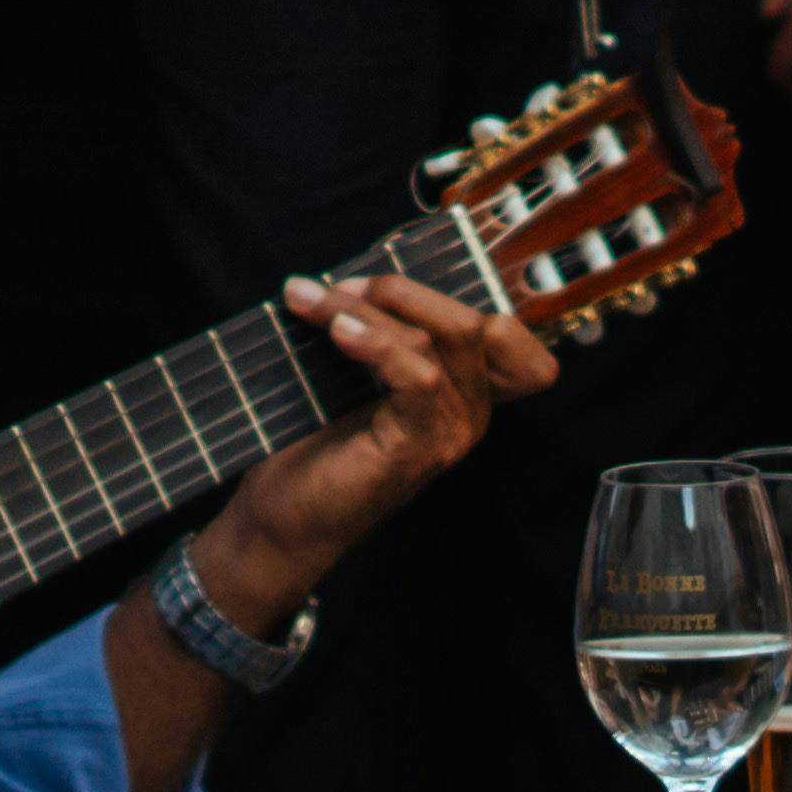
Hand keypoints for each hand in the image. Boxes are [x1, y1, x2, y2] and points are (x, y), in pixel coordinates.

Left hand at [208, 271, 557, 593]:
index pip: (508, 336)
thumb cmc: (314, 445)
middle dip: (400, 290)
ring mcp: (450, 434)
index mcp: (463, 393)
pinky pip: (419, 376)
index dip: (458, 295)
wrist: (283, 517)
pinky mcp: (420, 448)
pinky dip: (375, 343)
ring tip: (307, 301)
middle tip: (335, 287)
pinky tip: (336, 332)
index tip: (378, 284)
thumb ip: (381, 334)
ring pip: (438, 341)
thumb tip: (356, 274)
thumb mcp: (356, 376)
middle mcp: (470, 414)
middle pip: (472, 322)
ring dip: (366, 309)